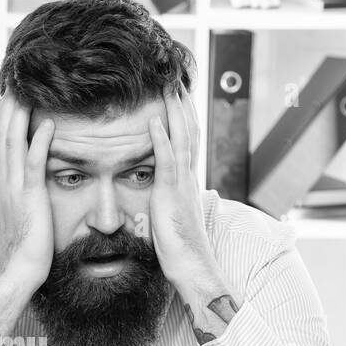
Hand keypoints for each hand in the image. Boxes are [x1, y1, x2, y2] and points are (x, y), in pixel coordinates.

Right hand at [0, 94, 54, 342]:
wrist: (15, 273)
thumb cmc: (23, 249)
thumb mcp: (22, 213)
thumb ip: (24, 193)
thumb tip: (30, 182)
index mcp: (3, 182)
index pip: (0, 139)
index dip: (4, 113)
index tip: (12, 91)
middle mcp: (5, 181)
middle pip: (2, 132)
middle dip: (8, 103)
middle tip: (17, 76)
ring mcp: (15, 189)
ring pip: (13, 142)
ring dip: (20, 113)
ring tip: (27, 87)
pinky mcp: (29, 200)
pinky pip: (33, 166)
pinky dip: (39, 143)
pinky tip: (48, 124)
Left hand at [148, 84, 240, 342]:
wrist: (193, 270)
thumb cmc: (180, 252)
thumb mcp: (167, 220)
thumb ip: (162, 204)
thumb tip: (155, 199)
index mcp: (184, 181)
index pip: (184, 139)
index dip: (180, 115)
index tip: (174, 92)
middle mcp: (186, 177)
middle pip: (186, 129)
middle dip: (180, 102)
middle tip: (173, 75)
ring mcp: (180, 184)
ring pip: (179, 137)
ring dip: (172, 109)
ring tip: (165, 83)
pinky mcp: (170, 195)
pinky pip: (166, 161)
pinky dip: (160, 138)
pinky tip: (151, 120)